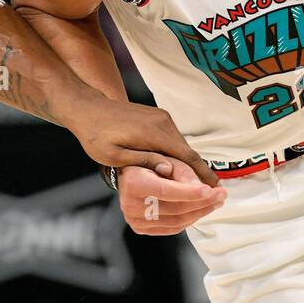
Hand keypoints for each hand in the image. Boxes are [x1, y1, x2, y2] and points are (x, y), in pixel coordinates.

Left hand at [69, 94, 218, 185]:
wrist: (87, 109)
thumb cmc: (96, 136)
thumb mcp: (115, 155)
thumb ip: (144, 162)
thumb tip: (170, 171)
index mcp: (154, 133)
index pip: (187, 157)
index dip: (203, 174)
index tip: (216, 188)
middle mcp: (163, 122)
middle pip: (188, 151)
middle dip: (200, 172)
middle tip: (212, 193)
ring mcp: (161, 118)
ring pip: (181, 145)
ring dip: (189, 164)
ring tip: (198, 185)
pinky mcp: (157, 117)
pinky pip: (173, 139)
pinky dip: (179, 154)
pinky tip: (180, 169)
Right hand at [118, 159, 228, 234]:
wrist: (128, 177)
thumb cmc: (148, 164)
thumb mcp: (165, 158)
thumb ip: (182, 172)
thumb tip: (202, 188)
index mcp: (134, 183)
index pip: (166, 191)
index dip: (190, 193)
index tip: (211, 190)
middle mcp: (131, 205)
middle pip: (175, 208)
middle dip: (203, 202)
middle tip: (221, 195)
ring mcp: (135, 220)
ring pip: (177, 221)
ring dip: (200, 212)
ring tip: (216, 202)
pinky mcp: (141, 228)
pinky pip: (172, 228)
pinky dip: (190, 219)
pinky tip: (201, 210)